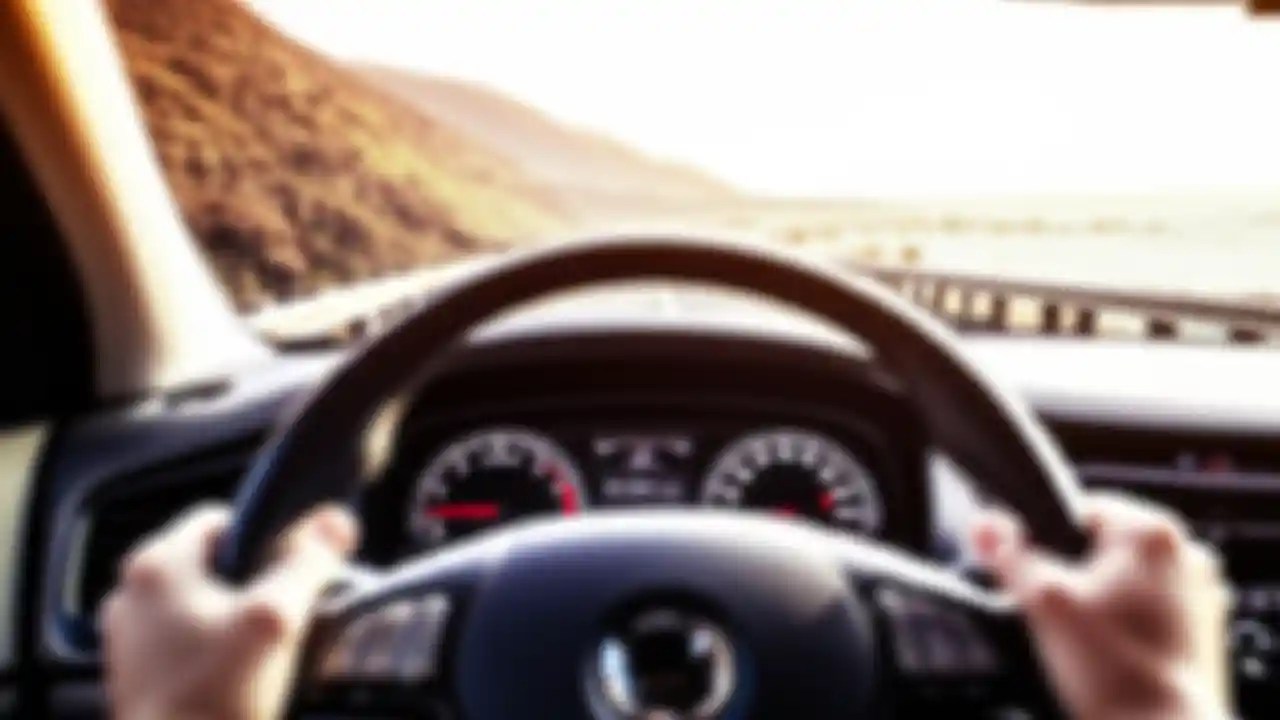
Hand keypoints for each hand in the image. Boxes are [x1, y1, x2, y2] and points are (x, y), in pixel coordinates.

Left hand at [102, 503, 357, 719]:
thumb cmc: (216, 695)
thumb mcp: (276, 619)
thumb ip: (309, 562)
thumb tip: (336, 520)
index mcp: (157, 563)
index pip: (222, 518)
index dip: (266, 539)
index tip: (289, 573)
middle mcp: (131, 592)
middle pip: (213, 563)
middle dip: (252, 583)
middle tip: (280, 615)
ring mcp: (127, 635)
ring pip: (199, 601)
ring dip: (232, 616)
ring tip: (259, 649)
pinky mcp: (134, 671)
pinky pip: (184, 639)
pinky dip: (211, 647)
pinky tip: (235, 674)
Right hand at [972, 493, 1231, 719]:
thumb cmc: (1113, 670)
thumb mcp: (1042, 601)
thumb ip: (1008, 554)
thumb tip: (984, 523)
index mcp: (1150, 531)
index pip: (1078, 508)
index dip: (1046, 540)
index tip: (1036, 574)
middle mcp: (1186, 553)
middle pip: (1103, 545)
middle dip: (1075, 574)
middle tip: (1058, 612)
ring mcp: (1201, 592)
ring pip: (1126, 578)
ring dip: (1101, 598)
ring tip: (1086, 637)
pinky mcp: (1204, 628)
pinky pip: (1151, 608)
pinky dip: (1128, 623)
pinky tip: (1112, 651)